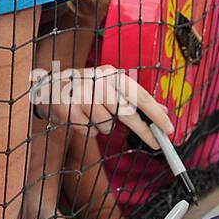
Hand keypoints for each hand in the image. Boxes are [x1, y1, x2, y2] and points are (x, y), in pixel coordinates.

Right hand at [30, 65, 172, 148]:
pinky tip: (81, 118)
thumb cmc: (87, 88)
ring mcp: (82, 96)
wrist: (49, 87)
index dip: (156, 114)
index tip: (168, 129)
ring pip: (106, 125)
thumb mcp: (111, 86)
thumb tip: (162, 111)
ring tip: (94, 116)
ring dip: (104, 126)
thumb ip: (136, 99)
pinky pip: (89, 131)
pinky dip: (88, 129)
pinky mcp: (69, 110)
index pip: (140, 95)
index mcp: (112, 74)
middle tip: (156, 144)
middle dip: (143, 131)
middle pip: (127, 113)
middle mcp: (98, 82)